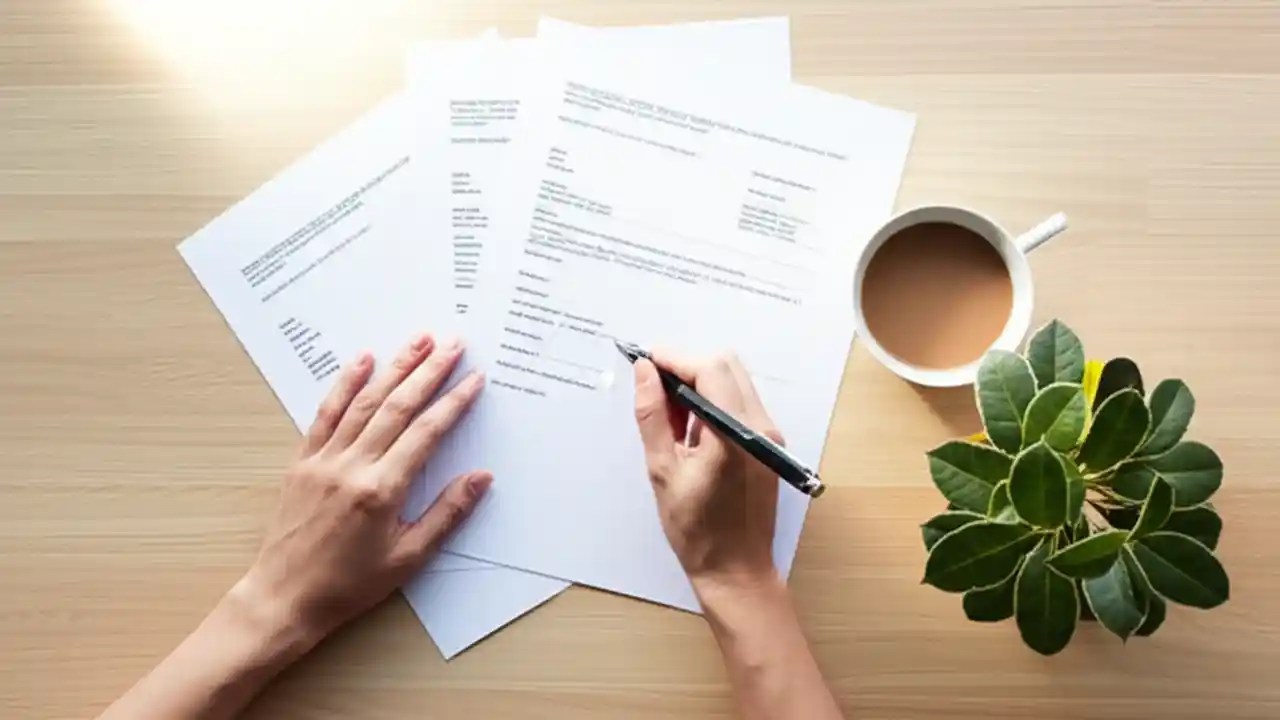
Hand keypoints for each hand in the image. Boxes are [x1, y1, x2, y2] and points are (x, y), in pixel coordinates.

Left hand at [235, 333, 489, 646]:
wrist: (285, 598)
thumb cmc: (349, 585)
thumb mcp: (409, 557)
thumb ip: (447, 513)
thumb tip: (481, 477)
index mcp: (382, 490)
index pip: (426, 433)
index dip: (453, 402)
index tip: (474, 379)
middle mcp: (352, 466)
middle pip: (397, 406)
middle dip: (428, 371)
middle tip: (452, 343)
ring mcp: (324, 460)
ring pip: (364, 402)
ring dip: (393, 367)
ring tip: (417, 340)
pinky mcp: (303, 462)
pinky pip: (326, 414)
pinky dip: (345, 384)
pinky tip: (361, 360)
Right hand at [631, 350, 781, 595]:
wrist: (737, 570)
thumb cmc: (697, 531)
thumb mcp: (662, 471)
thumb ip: (653, 416)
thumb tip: (645, 372)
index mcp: (734, 435)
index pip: (709, 369)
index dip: (674, 358)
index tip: (646, 361)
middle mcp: (760, 428)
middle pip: (726, 366)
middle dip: (687, 366)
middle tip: (654, 386)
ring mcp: (769, 435)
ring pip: (735, 382)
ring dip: (700, 384)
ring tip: (668, 414)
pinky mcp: (768, 444)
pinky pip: (741, 404)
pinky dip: (713, 402)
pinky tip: (689, 428)